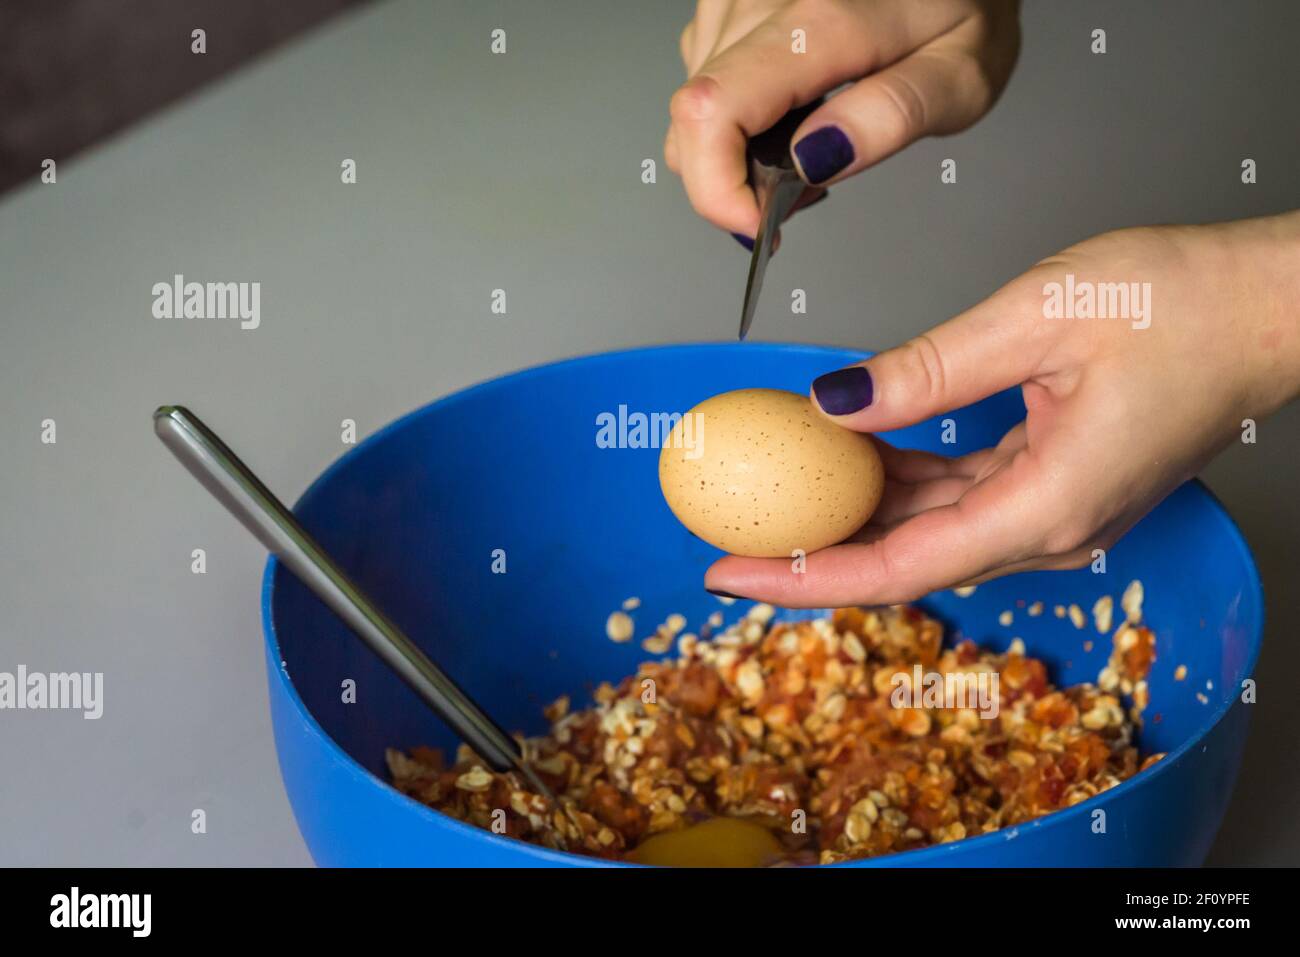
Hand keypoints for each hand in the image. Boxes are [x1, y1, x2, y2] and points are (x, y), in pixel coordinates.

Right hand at [665, 0, 1020, 243]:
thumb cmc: (966, 7)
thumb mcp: (961, 77)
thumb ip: (892, 116)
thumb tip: (810, 160)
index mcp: (819, 19)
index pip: (713, 111)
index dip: (715, 187)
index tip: (756, 223)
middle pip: (694, 118)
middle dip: (735, 179)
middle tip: (808, 186)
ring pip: (696, 107)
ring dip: (737, 148)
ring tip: (811, 138)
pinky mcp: (725, 1)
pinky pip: (703, 78)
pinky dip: (736, 115)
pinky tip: (791, 107)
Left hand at [704, 212, 1299, 605]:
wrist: (1271, 306)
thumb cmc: (1185, 307)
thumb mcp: (1037, 317)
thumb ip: (926, 369)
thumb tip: (834, 402)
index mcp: (1044, 508)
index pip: (897, 568)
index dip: (804, 578)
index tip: (730, 573)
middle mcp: (1048, 528)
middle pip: (903, 563)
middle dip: (811, 557)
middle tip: (729, 541)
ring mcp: (1053, 511)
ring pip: (928, 533)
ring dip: (852, 520)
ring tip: (775, 501)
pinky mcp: (1055, 483)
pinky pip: (958, 500)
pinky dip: (900, 487)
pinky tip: (853, 461)